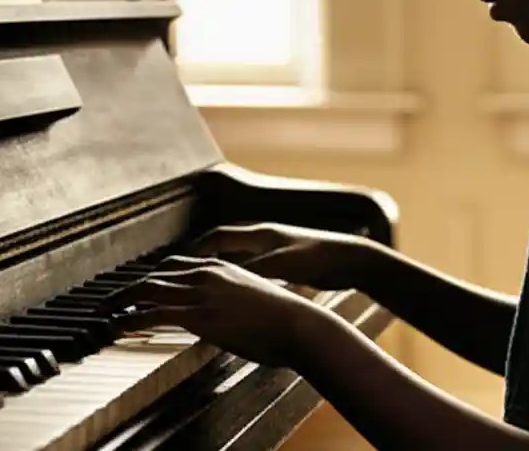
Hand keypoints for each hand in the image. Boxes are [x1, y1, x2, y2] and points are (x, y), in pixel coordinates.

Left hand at [105, 255, 334, 367]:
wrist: (300, 326)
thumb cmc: (286, 320)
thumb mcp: (256, 300)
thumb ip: (236, 302)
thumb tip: (229, 318)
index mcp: (221, 267)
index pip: (176, 265)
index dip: (154, 277)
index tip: (139, 289)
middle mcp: (207, 273)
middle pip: (156, 274)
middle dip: (130, 287)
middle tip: (112, 300)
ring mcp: (201, 293)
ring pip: (148, 290)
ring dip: (122, 302)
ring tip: (105, 312)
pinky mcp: (198, 315)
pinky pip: (154, 313)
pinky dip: (129, 319)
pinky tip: (116, 326)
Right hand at [183, 223, 373, 290]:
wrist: (351, 259)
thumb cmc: (318, 258)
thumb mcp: (282, 265)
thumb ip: (253, 271)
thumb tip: (221, 278)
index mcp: (260, 234)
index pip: (217, 236)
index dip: (195, 249)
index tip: (177, 263)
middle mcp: (264, 238)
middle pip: (223, 245)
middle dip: (202, 258)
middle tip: (181, 274)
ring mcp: (274, 249)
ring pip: (237, 258)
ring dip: (219, 268)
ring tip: (200, 285)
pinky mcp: (285, 263)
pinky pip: (252, 269)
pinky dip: (238, 278)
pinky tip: (234, 294)